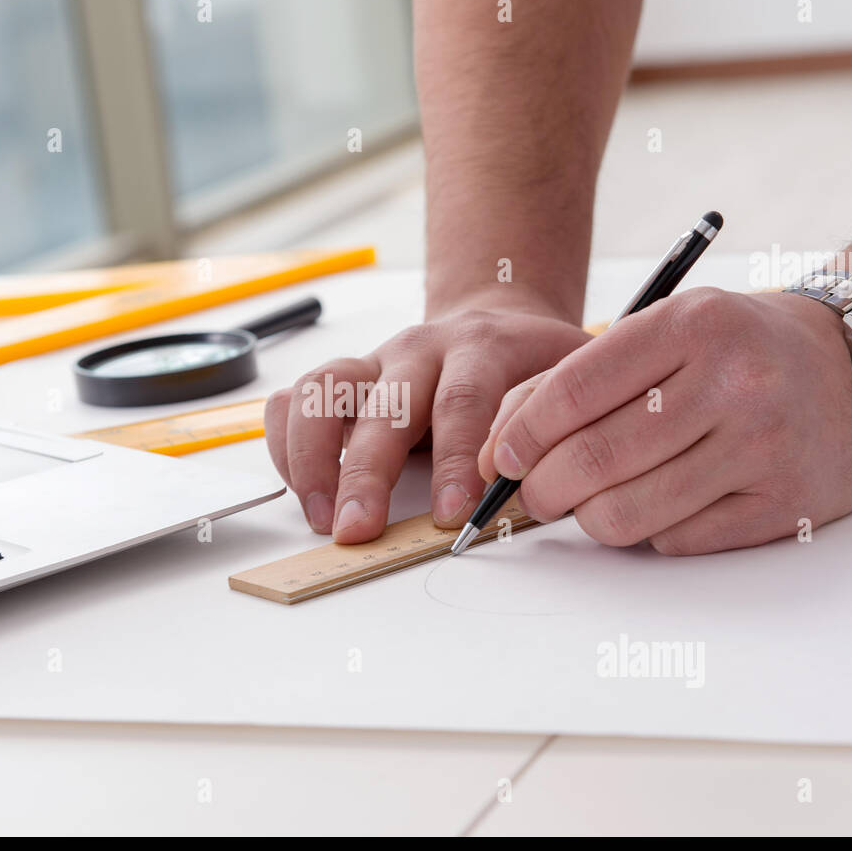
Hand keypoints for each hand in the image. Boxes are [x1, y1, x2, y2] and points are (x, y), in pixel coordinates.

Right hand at [265, 288, 592, 542]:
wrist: (497, 321)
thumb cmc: (531, 369)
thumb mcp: (567, 383)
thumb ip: (556, 425)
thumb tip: (546, 485)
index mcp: (480, 347)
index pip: (463, 400)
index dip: (457, 459)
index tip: (452, 516)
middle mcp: (417, 349)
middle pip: (383, 405)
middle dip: (367, 473)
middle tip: (358, 529)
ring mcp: (371, 363)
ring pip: (321, 393)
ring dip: (313, 459)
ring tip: (321, 518)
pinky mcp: (338, 381)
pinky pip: (292, 402)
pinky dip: (284, 446)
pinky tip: (299, 491)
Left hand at [478, 287, 851, 554]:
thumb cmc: (738, 349)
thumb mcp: (664, 330)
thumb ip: (578, 377)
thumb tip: (501, 445)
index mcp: (691, 326)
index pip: (573, 390)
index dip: (521, 434)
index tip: (503, 458)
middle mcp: (733, 382)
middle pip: (593, 460)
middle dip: (542, 489)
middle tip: (536, 494)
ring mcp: (764, 447)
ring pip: (628, 513)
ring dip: (590, 518)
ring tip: (590, 504)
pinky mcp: (786, 504)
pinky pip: (679, 542)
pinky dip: (651, 532)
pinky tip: (661, 504)